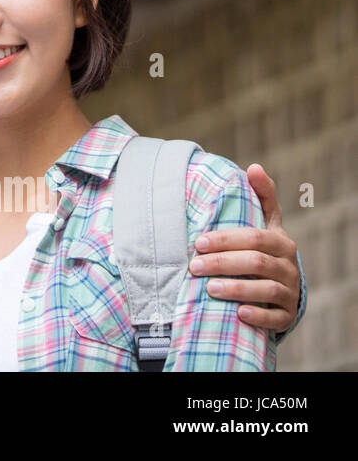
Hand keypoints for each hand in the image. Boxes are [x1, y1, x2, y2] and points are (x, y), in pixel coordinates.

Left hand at [189, 164, 299, 332]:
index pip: (253, 237)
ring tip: (209, 288)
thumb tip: (254, 167)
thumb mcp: (267, 223)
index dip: (225, 239)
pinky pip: (276, 318)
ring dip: (236, 288)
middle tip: (194, 266)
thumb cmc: (264, 249)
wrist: (284, 287)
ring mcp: (290, 292)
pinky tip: (238, 313)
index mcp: (280, 242)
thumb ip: (262, 197)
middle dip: (222, 263)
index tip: (198, 242)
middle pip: (255, 262)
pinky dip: (257, 315)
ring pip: (266, 289)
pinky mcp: (287, 315)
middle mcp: (289, 266)